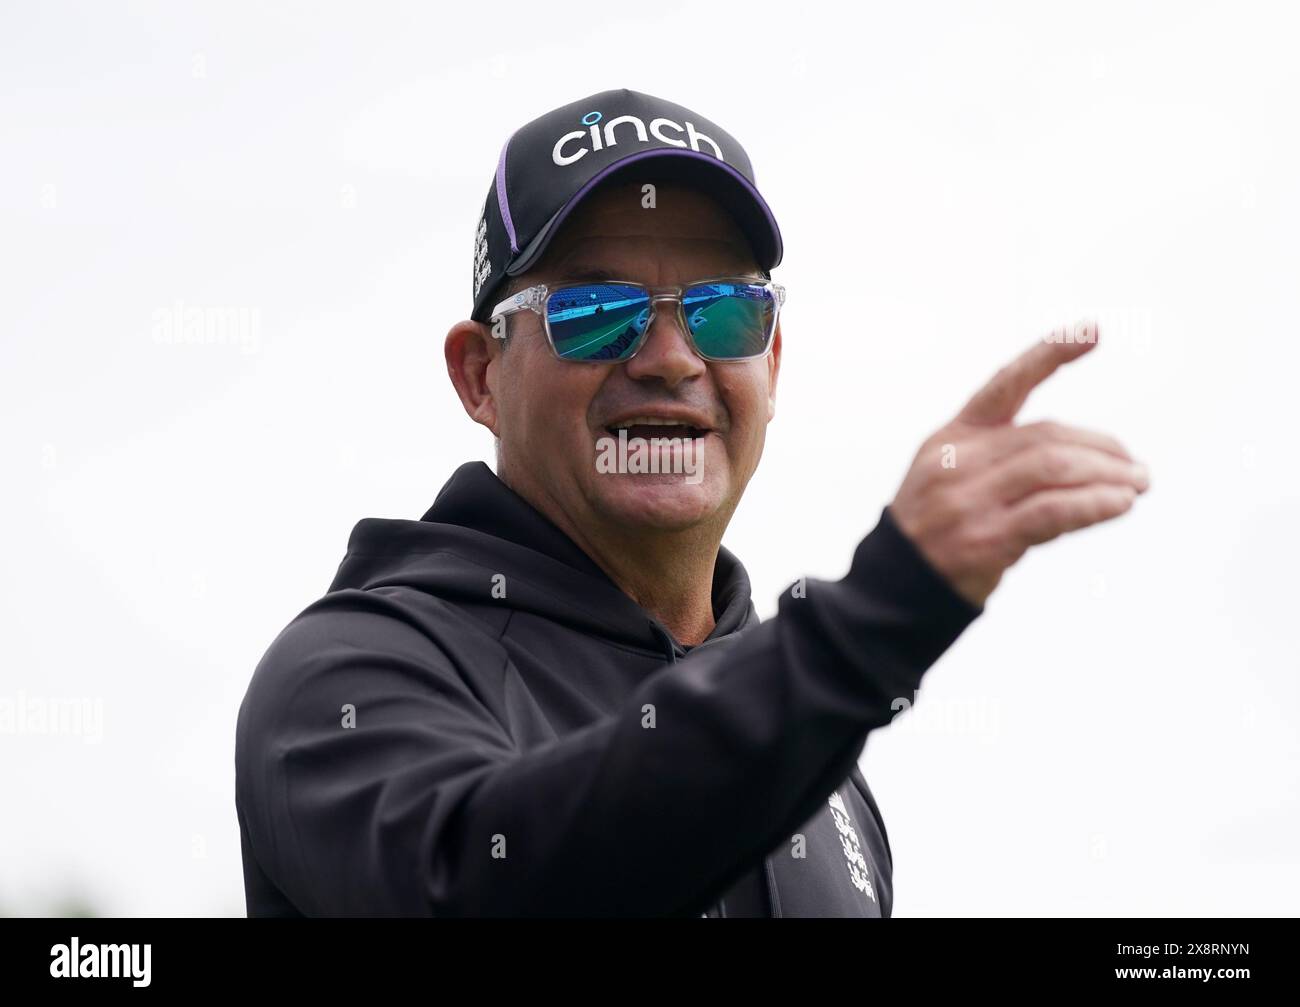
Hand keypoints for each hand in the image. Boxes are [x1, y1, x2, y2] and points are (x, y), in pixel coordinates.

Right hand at [888, 321, 1149, 607]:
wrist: (896, 586)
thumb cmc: (936, 527)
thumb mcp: (951, 473)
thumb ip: (1003, 456)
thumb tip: (1087, 458)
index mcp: (952, 435)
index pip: (1007, 383)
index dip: (1051, 354)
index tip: (1094, 330)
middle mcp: (957, 460)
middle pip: (1047, 437)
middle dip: (1102, 448)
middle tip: (1135, 465)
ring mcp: (968, 500)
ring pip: (1055, 469)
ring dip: (1107, 476)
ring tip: (1137, 485)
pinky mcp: (984, 539)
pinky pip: (1053, 512)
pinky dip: (1095, 505)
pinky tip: (1119, 504)